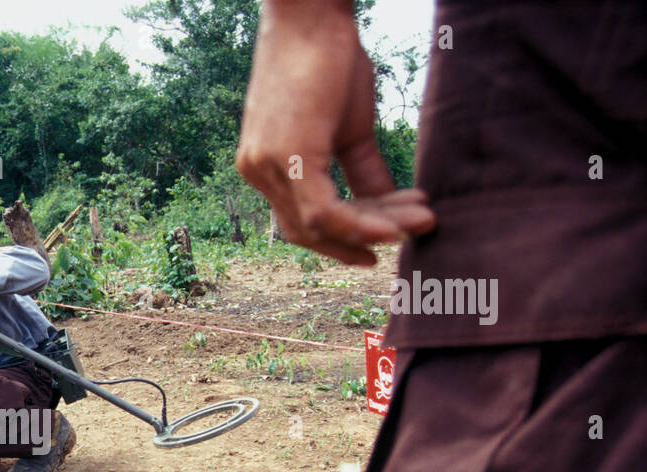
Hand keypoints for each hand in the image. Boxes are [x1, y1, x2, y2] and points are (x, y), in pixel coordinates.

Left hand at [236, 0, 435, 264]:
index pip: (303, 220)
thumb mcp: (349, 128)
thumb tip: (388, 207)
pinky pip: (323, 211)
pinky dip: (360, 223)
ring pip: (318, 226)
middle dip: (363, 238)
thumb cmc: (328, 61)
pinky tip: (394, 224)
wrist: (312, 16)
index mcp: (266, 168)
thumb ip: (363, 171)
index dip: (344, 238)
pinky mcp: (288, 156)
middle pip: (309, 231)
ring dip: (373, 229)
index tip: (384, 241)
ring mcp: (266, 167)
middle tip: (412, 233)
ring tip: (420, 222)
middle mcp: (258, 173)